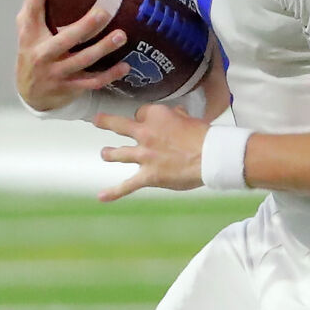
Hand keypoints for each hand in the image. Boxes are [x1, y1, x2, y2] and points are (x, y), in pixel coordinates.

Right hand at [15, 0, 129, 110]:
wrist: (31, 93)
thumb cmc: (34, 53)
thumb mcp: (28, 32)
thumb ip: (35, 8)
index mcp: (30, 36)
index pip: (32, 12)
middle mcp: (42, 54)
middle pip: (64, 40)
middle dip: (84, 27)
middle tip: (103, 13)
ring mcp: (56, 73)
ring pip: (83, 60)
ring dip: (103, 48)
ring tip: (121, 36)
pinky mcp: (69, 87)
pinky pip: (93, 82)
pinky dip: (110, 75)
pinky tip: (126, 66)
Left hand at [93, 105, 209, 201]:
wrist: (211, 156)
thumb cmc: (205, 137)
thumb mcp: (191, 119)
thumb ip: (179, 117)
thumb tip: (177, 114)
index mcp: (157, 116)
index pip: (141, 113)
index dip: (143, 117)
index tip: (146, 120)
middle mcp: (145, 133)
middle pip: (119, 125)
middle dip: (106, 122)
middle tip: (97, 121)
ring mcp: (144, 155)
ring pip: (118, 153)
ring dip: (109, 153)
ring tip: (105, 153)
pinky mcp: (148, 175)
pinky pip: (127, 185)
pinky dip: (114, 192)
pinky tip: (102, 197)